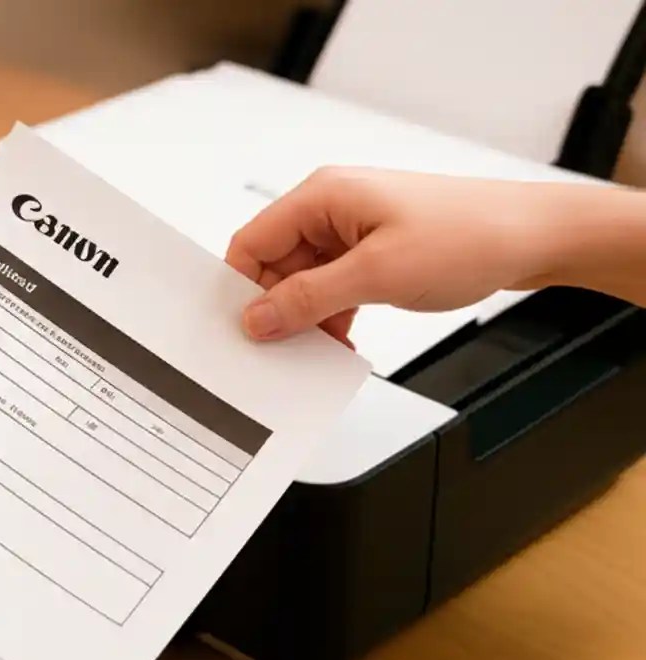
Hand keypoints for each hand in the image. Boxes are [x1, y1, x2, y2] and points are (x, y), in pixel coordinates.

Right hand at [225, 166, 645, 343]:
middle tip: (281, 348)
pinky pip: (332, 286)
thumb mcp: (377, 274)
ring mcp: (353, 231)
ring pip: (303, 280)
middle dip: (276, 308)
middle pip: (275, 264)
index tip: (241, 328)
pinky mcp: (373, 251)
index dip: (239, 286)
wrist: (533, 236)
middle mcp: (332, 208)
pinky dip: (332, 314)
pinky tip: (342, 340)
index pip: (252, 241)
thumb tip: (257, 317)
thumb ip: (308, 298)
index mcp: (322, 196)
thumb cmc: (468, 235)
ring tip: (319, 348)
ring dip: (307, 316)